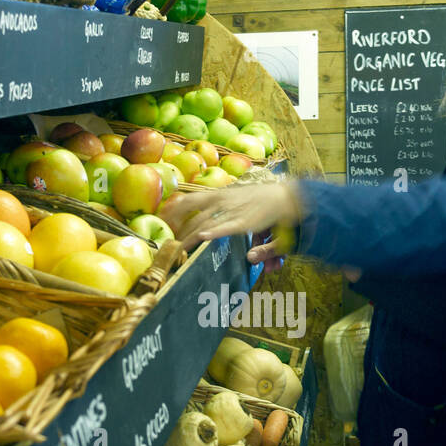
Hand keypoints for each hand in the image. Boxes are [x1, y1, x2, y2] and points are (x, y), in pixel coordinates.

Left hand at [160, 181, 302, 254]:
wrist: (286, 197)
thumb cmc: (262, 201)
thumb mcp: (237, 202)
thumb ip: (222, 214)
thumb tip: (206, 226)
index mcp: (218, 194)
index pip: (187, 201)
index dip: (171, 211)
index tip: (160, 222)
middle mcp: (221, 201)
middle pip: (192, 218)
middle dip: (178, 233)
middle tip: (167, 246)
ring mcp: (232, 211)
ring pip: (204, 225)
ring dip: (189, 239)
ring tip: (177, 251)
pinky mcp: (244, 222)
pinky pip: (224, 228)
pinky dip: (212, 232)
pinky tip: (201, 238)